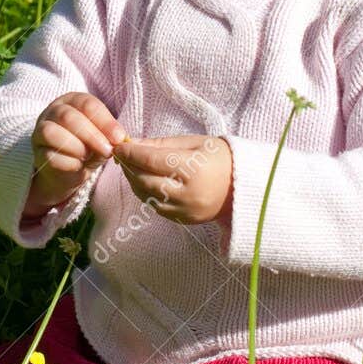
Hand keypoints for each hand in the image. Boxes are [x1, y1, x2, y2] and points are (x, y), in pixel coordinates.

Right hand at [26, 92, 127, 217]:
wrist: (71, 169)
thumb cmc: (89, 146)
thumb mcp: (103, 137)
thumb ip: (110, 135)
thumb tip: (119, 139)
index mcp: (73, 101)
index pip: (87, 104)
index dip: (105, 121)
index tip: (119, 138)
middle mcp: (53, 112)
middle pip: (68, 117)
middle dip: (91, 135)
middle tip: (107, 150)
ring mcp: (40, 131)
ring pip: (51, 132)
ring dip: (75, 146)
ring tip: (87, 156)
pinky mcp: (37, 154)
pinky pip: (48, 156)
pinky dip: (67, 162)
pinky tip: (78, 166)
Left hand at [112, 134, 232, 226]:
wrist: (244, 186)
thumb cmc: (220, 158)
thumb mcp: (194, 142)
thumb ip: (161, 144)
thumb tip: (132, 143)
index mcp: (193, 169)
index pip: (152, 160)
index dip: (131, 153)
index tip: (118, 146)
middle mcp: (188, 193)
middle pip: (145, 180)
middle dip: (128, 167)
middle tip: (121, 156)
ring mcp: (186, 210)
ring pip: (147, 196)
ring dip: (134, 181)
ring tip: (131, 167)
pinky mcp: (184, 220)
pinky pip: (156, 207)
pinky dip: (145, 194)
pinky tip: (144, 181)